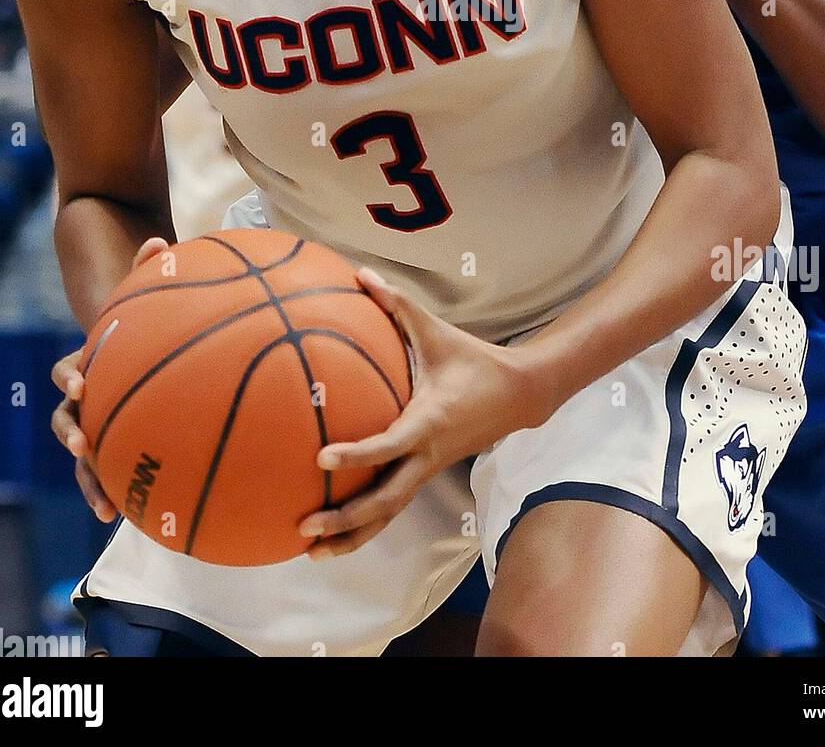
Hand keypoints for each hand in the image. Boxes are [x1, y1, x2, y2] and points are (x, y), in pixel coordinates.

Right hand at [50, 236, 168, 522]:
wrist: (134, 343)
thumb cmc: (142, 319)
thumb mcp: (143, 295)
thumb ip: (147, 269)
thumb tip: (159, 239)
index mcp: (89, 362)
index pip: (67, 370)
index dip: (70, 377)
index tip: (81, 384)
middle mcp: (85, 396)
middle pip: (64, 419)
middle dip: (71, 433)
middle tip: (83, 443)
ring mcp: (97, 422)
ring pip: (81, 455)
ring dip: (89, 478)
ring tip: (105, 507)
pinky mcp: (115, 441)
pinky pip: (110, 470)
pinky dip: (119, 491)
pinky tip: (137, 516)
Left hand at [298, 269, 546, 557]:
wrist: (519, 394)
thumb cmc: (471, 358)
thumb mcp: (435, 330)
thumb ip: (396, 304)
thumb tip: (359, 273)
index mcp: (428, 422)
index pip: (389, 445)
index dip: (357, 454)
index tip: (322, 458)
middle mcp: (427, 455)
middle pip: (385, 501)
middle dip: (346, 518)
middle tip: (306, 528)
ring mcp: (427, 470)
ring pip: (388, 514)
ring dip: (352, 535)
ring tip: (311, 551)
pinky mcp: (426, 474)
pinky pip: (393, 505)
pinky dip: (365, 523)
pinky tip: (334, 532)